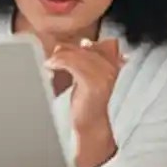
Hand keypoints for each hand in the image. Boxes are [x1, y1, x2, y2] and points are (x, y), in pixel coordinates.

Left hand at [45, 38, 122, 166]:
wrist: (90, 124)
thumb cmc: (88, 102)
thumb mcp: (91, 77)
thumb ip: (89, 60)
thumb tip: (82, 42)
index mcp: (115, 66)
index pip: (107, 43)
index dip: (88, 45)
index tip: (74, 49)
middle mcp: (112, 69)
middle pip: (89, 47)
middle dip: (70, 49)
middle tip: (55, 54)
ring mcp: (103, 76)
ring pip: (79, 55)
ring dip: (61, 56)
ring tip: (51, 62)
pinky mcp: (92, 83)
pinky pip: (73, 64)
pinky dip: (59, 63)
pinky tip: (51, 67)